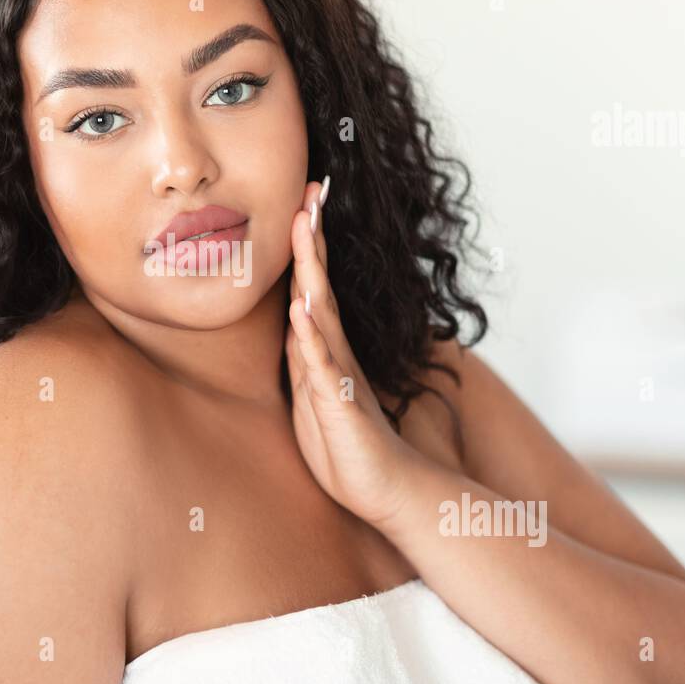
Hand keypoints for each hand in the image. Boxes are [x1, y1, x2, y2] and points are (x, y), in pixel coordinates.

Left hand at [285, 177, 418, 528]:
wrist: (388, 490)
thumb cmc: (348, 448)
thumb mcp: (314, 399)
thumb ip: (306, 362)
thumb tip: (295, 326)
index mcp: (326, 351)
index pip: (314, 289)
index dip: (309, 248)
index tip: (305, 205)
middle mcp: (335, 353)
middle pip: (320, 286)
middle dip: (313, 239)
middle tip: (310, 193)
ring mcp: (339, 375)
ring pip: (321, 313)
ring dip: (311, 270)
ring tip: (305, 229)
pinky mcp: (339, 404)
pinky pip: (322, 365)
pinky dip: (311, 336)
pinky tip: (301, 310)